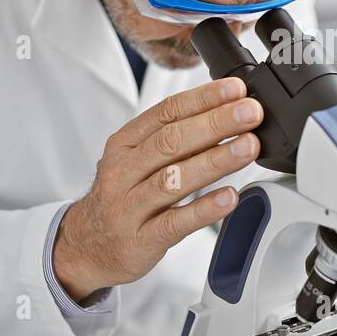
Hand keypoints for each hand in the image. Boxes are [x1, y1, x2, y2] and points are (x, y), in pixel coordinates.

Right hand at [54, 78, 262, 298]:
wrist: (86, 246)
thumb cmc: (122, 197)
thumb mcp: (135, 160)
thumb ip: (174, 139)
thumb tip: (226, 113)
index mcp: (125, 144)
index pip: (166, 112)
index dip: (203, 99)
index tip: (235, 90)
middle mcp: (124, 171)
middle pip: (172, 141)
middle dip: (216, 123)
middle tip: (250, 113)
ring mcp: (130, 207)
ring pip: (175, 178)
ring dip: (215, 160)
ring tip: (248, 147)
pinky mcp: (141, 240)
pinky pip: (176, 222)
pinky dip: (204, 208)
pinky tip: (229, 197)